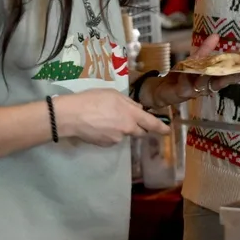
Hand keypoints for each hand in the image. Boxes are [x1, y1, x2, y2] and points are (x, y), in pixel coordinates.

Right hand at [54, 89, 168, 146]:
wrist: (72, 116)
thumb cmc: (93, 99)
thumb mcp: (114, 94)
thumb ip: (129, 103)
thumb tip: (139, 109)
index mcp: (131, 114)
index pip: (151, 123)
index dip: (161, 128)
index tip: (167, 131)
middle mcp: (127, 129)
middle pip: (139, 132)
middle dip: (138, 127)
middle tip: (129, 119)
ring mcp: (117, 139)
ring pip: (124, 134)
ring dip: (121, 129)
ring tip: (106, 119)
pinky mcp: (106, 145)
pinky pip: (113, 138)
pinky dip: (110, 133)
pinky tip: (99, 125)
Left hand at [141, 34, 239, 107]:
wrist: (157, 90)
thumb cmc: (178, 77)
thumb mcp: (192, 62)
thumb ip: (203, 51)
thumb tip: (216, 36)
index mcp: (209, 80)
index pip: (228, 75)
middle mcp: (204, 88)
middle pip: (221, 81)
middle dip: (233, 74)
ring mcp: (192, 91)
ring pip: (204, 82)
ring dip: (212, 73)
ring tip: (222, 63)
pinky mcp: (179, 93)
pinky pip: (186, 83)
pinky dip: (188, 76)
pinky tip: (191, 67)